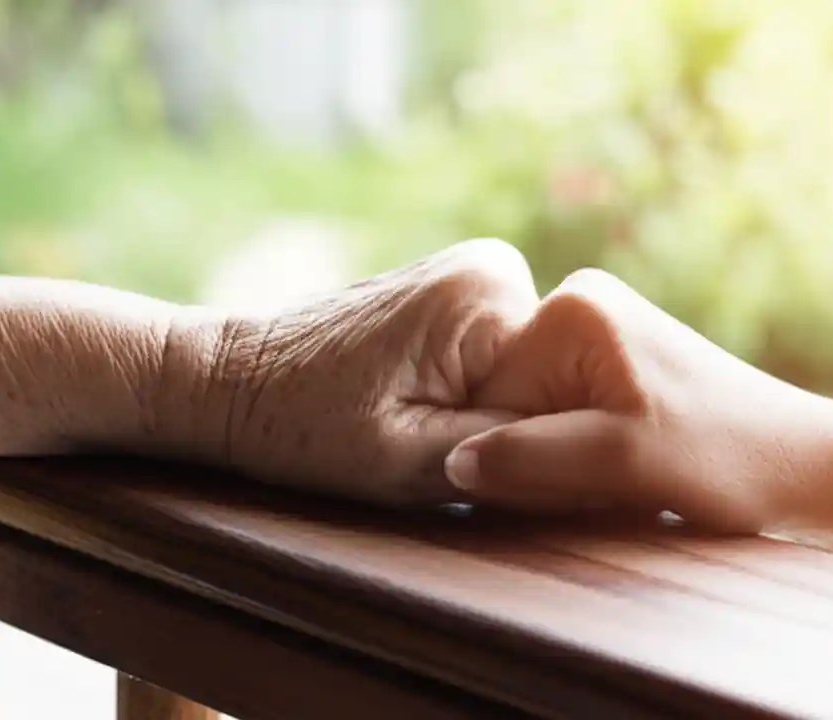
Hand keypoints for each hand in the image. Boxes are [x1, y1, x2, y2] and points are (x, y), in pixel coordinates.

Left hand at [151, 239, 538, 504]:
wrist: (234, 379)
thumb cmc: (306, 426)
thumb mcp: (410, 460)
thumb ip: (508, 450)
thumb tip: (598, 449)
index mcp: (487, 298)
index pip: (570, 385)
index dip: (541, 444)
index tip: (484, 474)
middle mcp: (493, 266)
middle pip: (556, 373)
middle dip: (517, 424)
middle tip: (443, 455)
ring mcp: (477, 271)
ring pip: (534, 369)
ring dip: (498, 410)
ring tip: (426, 431)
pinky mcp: (461, 288)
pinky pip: (506, 353)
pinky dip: (484, 392)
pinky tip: (431, 413)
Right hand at [444, 269, 832, 531]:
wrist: (805, 464)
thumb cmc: (726, 457)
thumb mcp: (621, 461)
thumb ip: (531, 458)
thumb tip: (454, 463)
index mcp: (572, 309)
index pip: (490, 397)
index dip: (517, 459)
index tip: (578, 487)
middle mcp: (579, 303)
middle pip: (510, 404)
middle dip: (545, 459)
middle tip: (608, 487)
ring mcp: (598, 331)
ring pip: (536, 418)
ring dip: (566, 463)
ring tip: (627, 478)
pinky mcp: (615, 360)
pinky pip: (565, 416)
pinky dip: (585, 455)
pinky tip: (627, 472)